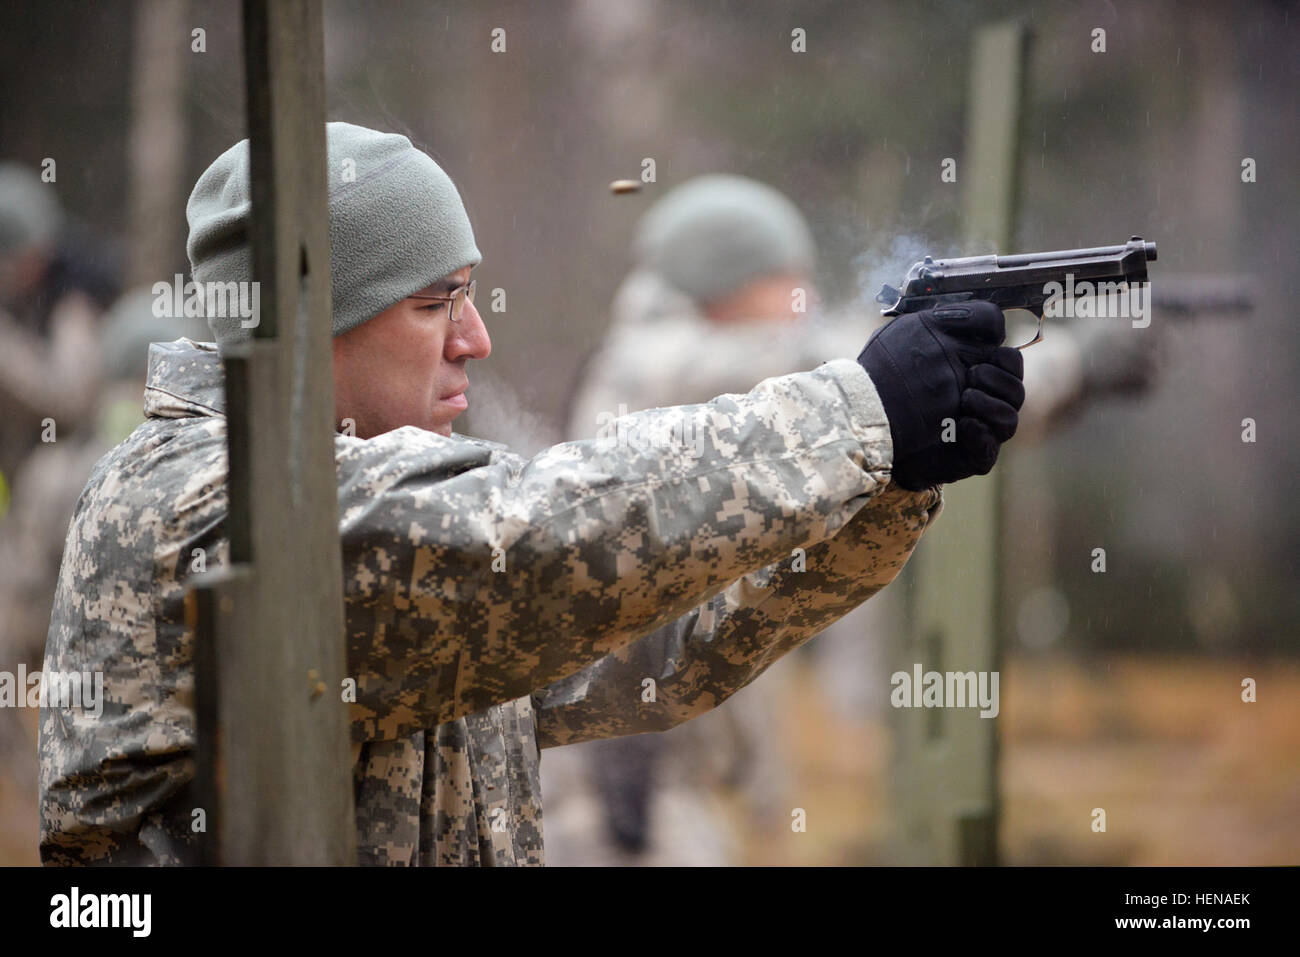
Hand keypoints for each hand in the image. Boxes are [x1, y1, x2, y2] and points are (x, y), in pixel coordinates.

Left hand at [856, 300, 1024, 490]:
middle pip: (1016, 391)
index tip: (984, 350)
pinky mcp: (969, 454)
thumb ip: (959, 319)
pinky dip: (981, 434)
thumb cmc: (895, 371)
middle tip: (971, 374)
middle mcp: (984, 401)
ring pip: (1009, 420)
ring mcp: (979, 429)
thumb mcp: (921, 330)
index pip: (1010, 363)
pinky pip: (990, 449)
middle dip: (998, 380)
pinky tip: (962, 424)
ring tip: (965, 398)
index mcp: (979, 373)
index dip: (1004, 357)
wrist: (871, 415)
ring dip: (991, 405)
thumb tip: (997, 325)